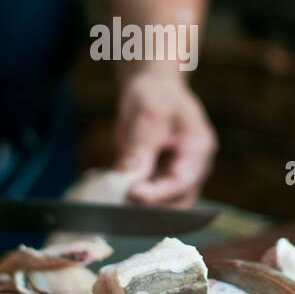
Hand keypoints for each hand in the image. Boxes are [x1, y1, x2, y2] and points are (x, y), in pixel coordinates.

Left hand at [113, 69, 216, 206]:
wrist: (151, 87)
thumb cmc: (156, 93)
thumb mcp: (149, 114)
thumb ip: (142, 148)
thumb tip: (130, 179)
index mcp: (198, 150)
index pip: (183, 182)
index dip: (159, 193)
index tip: (133, 193)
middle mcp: (190, 168)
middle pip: (175, 203)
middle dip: (147, 206)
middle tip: (116, 199)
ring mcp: (172, 174)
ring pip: (156, 204)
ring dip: (129, 201)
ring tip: (101, 186)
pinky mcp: (154, 177)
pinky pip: (139, 192)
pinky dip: (119, 190)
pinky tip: (96, 177)